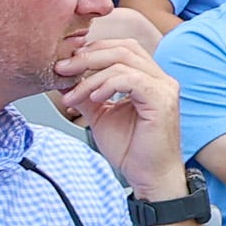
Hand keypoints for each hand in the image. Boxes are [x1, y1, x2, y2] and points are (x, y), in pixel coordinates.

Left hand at [54, 28, 183, 193]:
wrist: (149, 177)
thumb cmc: (132, 150)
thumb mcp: (101, 116)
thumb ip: (87, 95)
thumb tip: (64, 80)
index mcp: (149, 79)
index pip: (121, 49)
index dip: (93, 50)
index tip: (65, 64)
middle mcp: (160, 78)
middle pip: (122, 49)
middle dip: (87, 56)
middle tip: (62, 69)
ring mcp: (164, 88)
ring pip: (123, 62)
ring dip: (90, 76)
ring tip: (72, 94)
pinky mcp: (162, 100)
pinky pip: (131, 80)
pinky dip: (107, 85)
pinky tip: (94, 99)